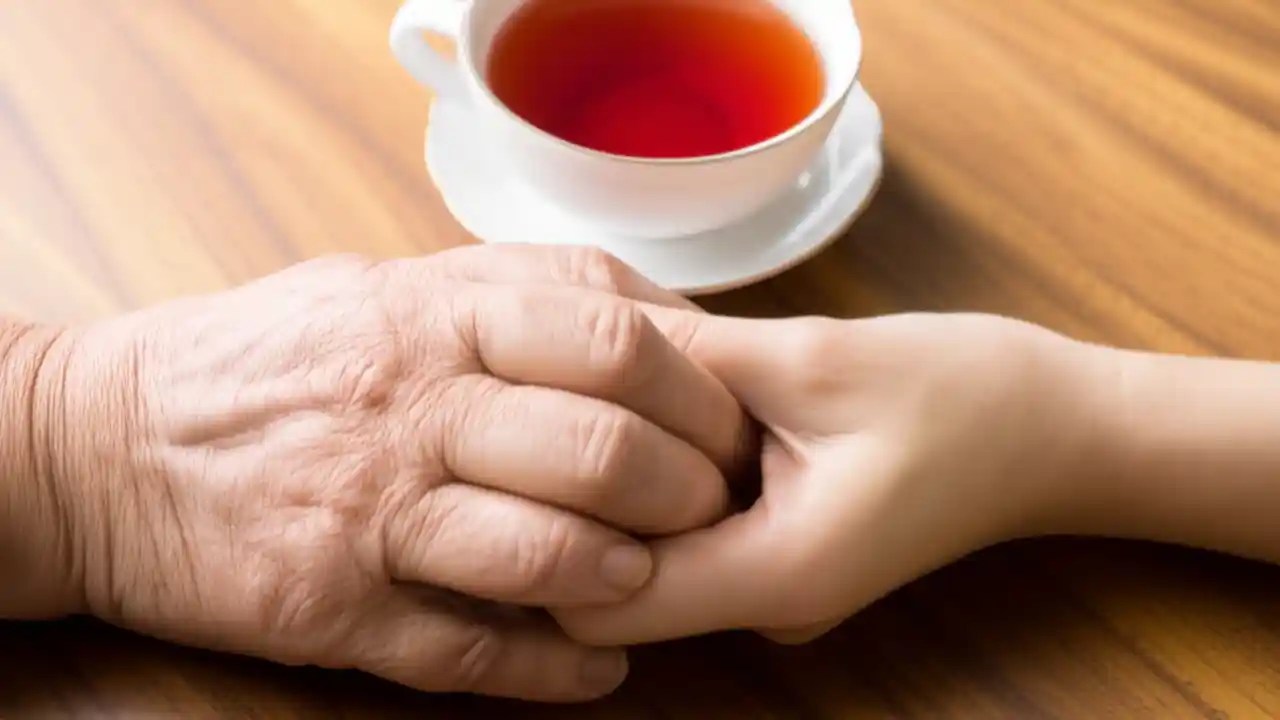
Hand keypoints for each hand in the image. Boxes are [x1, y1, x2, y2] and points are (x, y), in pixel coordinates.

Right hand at [30, 246, 748, 700]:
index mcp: (431, 314)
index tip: (733, 424)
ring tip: (659, 582)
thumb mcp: (381, 286)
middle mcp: (409, 406)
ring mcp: (372, 510)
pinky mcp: (333, 605)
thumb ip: (509, 291)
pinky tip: (600, 665)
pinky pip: (471, 649)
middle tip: (718, 510)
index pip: (614, 339)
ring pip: (547, 552)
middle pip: (601, 448)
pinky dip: (556, 667)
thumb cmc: (265, 359)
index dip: (701, 389)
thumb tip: (652, 316)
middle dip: (689, 489)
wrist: (98, 444)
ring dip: (629, 578)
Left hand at [557, 312, 1107, 643]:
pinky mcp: (781, 561)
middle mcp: (768, 603)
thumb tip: (578, 346)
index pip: (603, 597)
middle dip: (572, 499)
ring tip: (605, 394)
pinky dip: (665, 483)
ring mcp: (775, 592)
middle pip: (614, 583)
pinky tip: (669, 411)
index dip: (545, 526)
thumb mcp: (813, 358)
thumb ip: (688, 362)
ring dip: (620, 486)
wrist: (1050, 431)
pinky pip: (691, 536)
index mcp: (779, 571)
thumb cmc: (959, 394)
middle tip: (542, 403)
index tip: (518, 441)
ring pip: (648, 558)